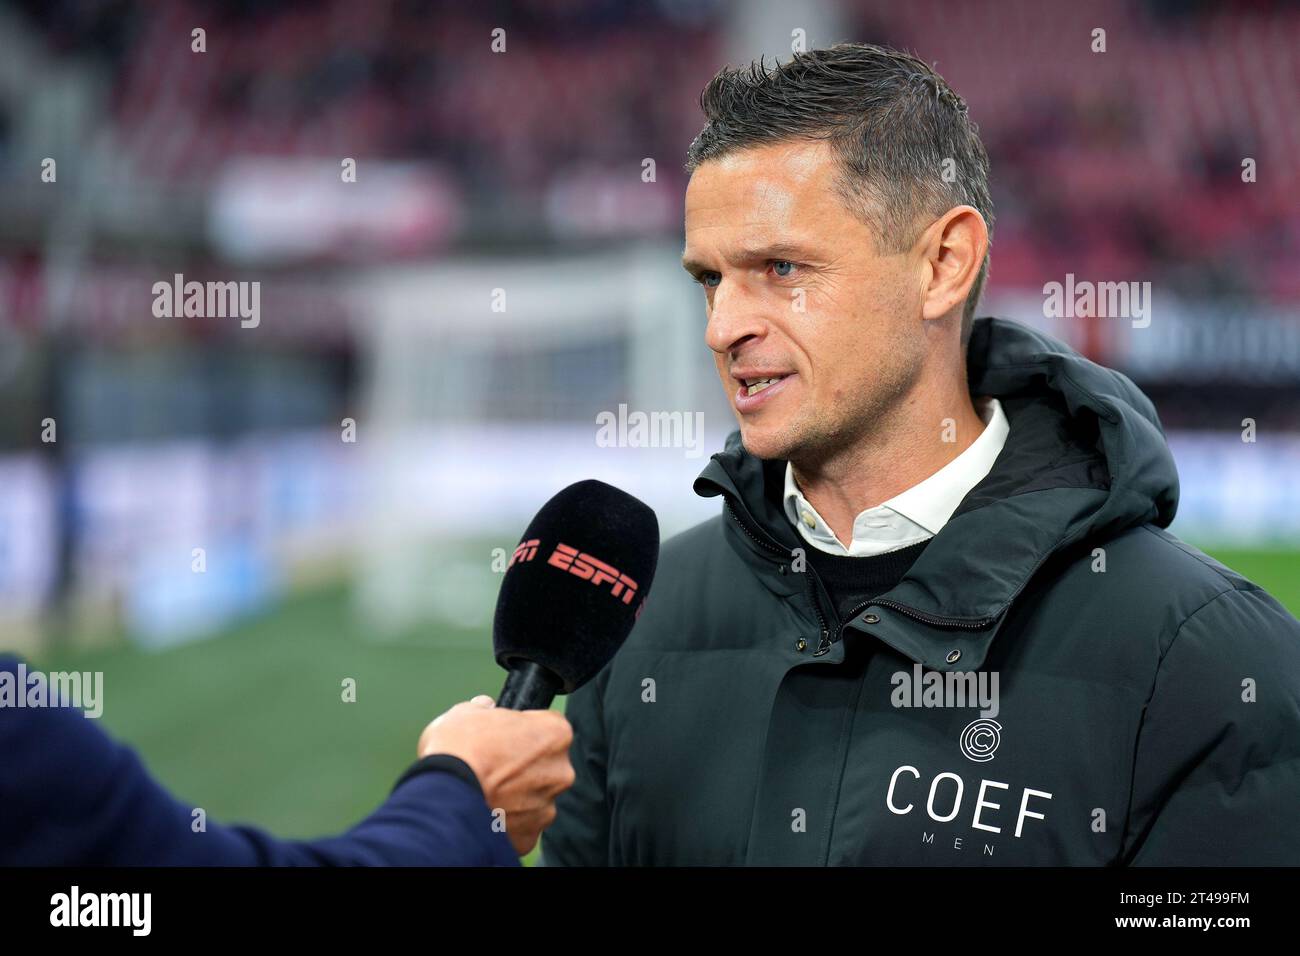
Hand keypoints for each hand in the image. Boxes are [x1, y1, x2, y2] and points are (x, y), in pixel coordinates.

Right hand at [418, 696, 574, 855]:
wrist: (443, 797)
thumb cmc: (457, 749)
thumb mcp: (465, 712)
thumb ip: (484, 709)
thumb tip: (486, 707)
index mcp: (555, 734)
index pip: (549, 727)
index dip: (525, 730)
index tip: (506, 737)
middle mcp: (560, 771)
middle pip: (546, 765)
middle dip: (524, 766)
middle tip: (493, 766)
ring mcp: (547, 806)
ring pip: (534, 798)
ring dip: (516, 796)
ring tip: (484, 791)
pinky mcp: (530, 837)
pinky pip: (521, 825)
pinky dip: (506, 821)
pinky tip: (484, 812)